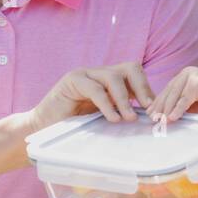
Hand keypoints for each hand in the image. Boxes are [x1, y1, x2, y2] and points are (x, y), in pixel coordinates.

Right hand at [21, 61, 154, 134]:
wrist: (41, 129)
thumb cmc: (74, 128)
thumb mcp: (104, 120)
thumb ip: (122, 114)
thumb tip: (149, 120)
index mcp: (110, 82)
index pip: (136, 76)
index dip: (148, 91)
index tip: (156, 112)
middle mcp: (99, 74)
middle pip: (130, 68)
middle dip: (142, 87)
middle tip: (148, 109)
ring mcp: (85, 74)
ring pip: (114, 76)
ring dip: (125, 99)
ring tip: (128, 119)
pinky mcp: (72, 80)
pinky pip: (95, 88)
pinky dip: (107, 104)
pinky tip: (112, 118)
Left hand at [145, 67, 197, 121]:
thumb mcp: (194, 105)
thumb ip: (180, 106)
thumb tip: (163, 117)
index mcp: (185, 76)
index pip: (168, 90)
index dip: (158, 103)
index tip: (151, 115)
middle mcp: (187, 73)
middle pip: (169, 92)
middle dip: (160, 108)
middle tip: (153, 121)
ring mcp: (192, 76)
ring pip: (174, 95)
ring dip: (166, 110)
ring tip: (161, 123)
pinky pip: (184, 99)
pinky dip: (177, 109)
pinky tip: (172, 119)